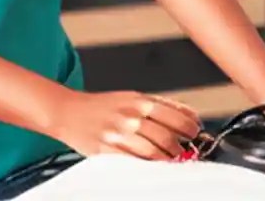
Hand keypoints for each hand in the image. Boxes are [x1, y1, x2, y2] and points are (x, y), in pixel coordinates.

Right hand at [52, 90, 201, 159]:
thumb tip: (189, 115)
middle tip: (184, 150)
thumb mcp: (132, 97)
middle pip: (166, 136)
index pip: (174, 115)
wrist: (69, 112)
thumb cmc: (102, 106)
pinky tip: (152, 166)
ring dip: (166, 159)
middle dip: (180, 147)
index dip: (189, 126)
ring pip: (152, 152)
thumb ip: (160, 105)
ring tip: (170, 159)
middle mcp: (130, 116)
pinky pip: (133, 163)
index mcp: (139, 101)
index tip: (195, 131)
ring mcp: (118, 135)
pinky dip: (147, 166)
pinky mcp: (107, 151)